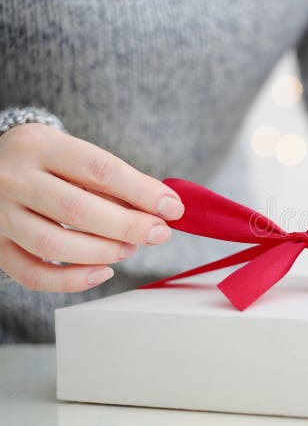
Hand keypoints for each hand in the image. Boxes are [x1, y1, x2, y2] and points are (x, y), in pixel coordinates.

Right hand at [0, 123, 183, 291]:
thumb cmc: (46, 163)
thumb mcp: (74, 155)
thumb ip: (113, 180)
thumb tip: (163, 208)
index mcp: (39, 145)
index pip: (99, 169)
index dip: (142, 192)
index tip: (173, 208)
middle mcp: (13, 178)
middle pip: (77, 209)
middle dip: (129, 226)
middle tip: (159, 234)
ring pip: (54, 244)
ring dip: (103, 252)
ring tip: (130, 248)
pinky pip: (32, 274)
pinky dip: (72, 280)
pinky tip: (103, 272)